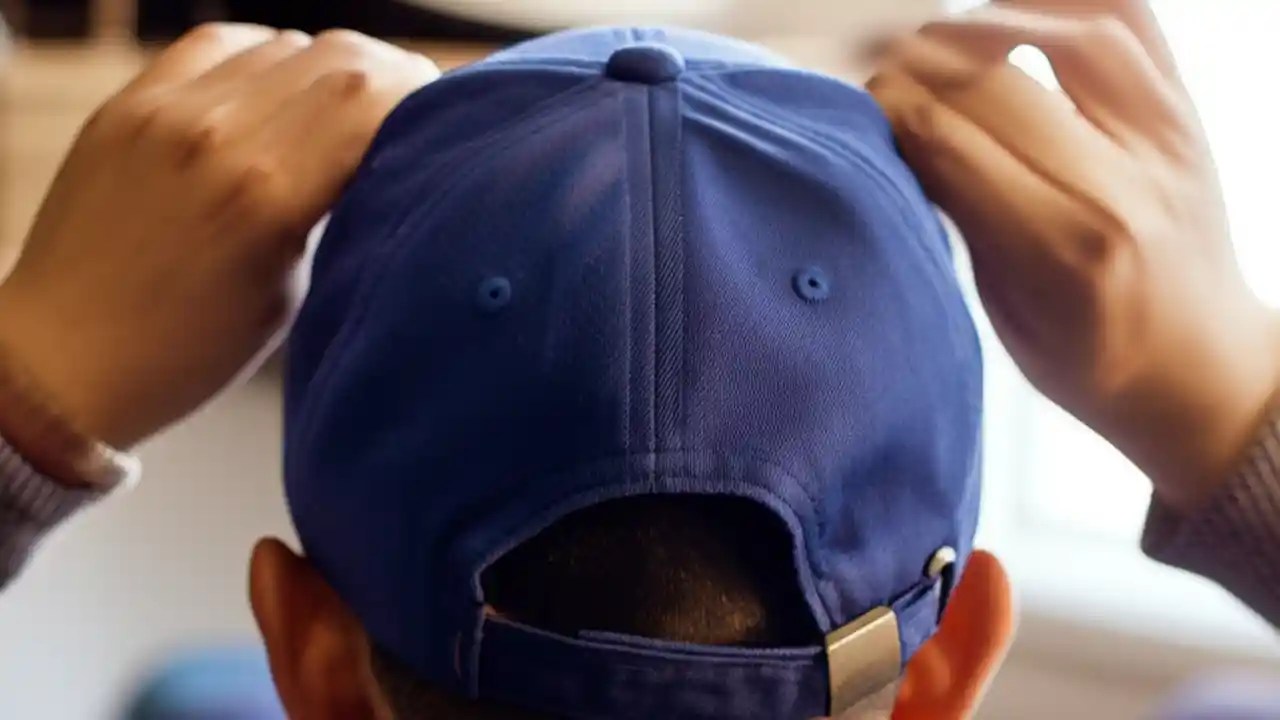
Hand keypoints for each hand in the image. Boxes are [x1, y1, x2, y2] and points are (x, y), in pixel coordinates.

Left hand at [0, 24, 437, 447]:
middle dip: (389, 74)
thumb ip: (335, 208)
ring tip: (341, 107)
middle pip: (340, 56)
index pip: (374, 98)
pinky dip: (264, 56)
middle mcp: (217, 136)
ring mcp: (165, 112)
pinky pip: (218, 44)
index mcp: (269, 196)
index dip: (423, 95)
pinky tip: (276, 89)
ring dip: (330, 67)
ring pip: (286, 42)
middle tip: (407, 107)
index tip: (442, 117)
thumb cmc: (189, 352)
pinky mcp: (127, 105)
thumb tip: (377, 154)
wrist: (65, 362)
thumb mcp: (292, 290)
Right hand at [869, 0, 1279, 512]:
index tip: (860, 110)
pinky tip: (1015, 14)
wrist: (1203, 370)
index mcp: (1064, 251)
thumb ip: (961, 220)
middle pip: (995, 82)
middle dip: (920, 65)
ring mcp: (1166, 138)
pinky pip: (1133, 20)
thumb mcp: (1005, 312)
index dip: (891, 109)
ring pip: (1072, 32)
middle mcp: (1122, 183)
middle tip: (882, 71)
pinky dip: (1066, 3)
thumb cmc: (1094, 359)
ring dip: (986, 21)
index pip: (950, 141)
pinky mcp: (1187, 112)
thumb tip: (902, 137)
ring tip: (939, 38)